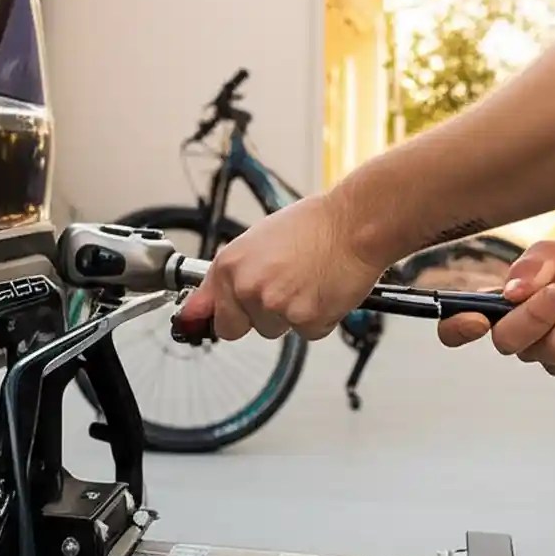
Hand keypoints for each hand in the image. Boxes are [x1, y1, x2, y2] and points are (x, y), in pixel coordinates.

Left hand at [178, 194, 383, 340]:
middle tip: (282, 290)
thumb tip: (199, 307)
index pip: (210, 313)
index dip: (222, 316)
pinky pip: (307, 332)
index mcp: (231, 265)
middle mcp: (248, 287)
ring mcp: (276, 306)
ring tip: (308, 282)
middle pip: (238, 329)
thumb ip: (231, 275)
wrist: (354, 224)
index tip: (219, 322)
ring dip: (290, 315)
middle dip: (256, 317)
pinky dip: (318, 317)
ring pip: (274, 330)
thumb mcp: (258, 240)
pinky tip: (324, 290)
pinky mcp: (306, 320)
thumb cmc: (314, 225)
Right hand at [437, 240, 554, 381]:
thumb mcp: (553, 252)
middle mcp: (522, 337)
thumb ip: (532, 265)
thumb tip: (513, 290)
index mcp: (501, 308)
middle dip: (536, 315)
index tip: (476, 320)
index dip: (456, 329)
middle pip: (508, 343)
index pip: (457, 328)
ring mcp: (553, 357)